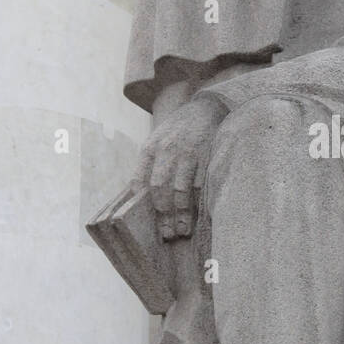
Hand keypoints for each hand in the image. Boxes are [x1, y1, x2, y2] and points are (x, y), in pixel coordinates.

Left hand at [133, 97, 223, 240]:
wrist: (203, 109)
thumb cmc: (177, 132)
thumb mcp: (156, 142)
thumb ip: (148, 166)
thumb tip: (140, 199)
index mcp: (149, 149)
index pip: (138, 182)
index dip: (140, 205)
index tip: (145, 223)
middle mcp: (165, 150)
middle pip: (159, 189)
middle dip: (162, 215)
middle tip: (166, 234)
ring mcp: (186, 153)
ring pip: (180, 190)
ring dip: (180, 214)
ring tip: (182, 231)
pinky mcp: (205, 156)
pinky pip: (199, 185)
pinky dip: (197, 203)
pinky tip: (196, 216)